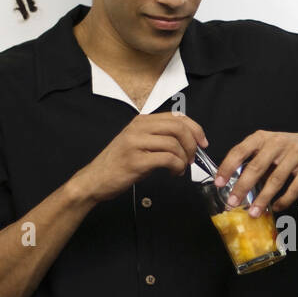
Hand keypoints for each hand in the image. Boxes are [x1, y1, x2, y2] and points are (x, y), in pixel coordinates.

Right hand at [72, 111, 206, 202]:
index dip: (195, 128)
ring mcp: (136, 143)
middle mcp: (138, 128)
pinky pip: (167, 159)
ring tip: (181, 168)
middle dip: (192, 144)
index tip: (202, 142)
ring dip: (184, 159)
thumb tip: (187, 140)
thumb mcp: (139, 143)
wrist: (95, 179)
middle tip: (193, 158)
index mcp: (141, 121)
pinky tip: (174, 173)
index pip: (176, 117)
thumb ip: (159, 137)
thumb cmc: (119, 164)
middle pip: (178, 128)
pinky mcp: (136, 160)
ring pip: (174, 144)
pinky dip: (177, 167)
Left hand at [214, 129, 297, 215]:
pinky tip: (276, 207)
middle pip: (256, 167)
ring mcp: (295, 154)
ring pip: (275, 180)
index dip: (228, 167)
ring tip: (253, 212)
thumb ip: (252, 161)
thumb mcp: (268, 147)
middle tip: (232, 202)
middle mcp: (278, 143)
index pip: (240, 151)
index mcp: (262, 138)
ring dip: (263, 199)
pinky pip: (295, 187)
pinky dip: (284, 200)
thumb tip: (232, 184)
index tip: (219, 182)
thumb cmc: (288, 149)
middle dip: (242, 187)